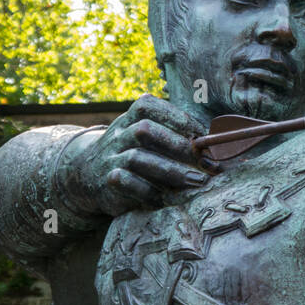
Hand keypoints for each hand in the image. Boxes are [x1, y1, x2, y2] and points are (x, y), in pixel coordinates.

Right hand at [58, 94, 213, 216]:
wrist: (85, 174)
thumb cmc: (134, 152)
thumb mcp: (148, 137)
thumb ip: (175, 133)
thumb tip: (219, 139)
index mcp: (130, 117)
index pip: (148, 106)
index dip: (178, 118)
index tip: (204, 134)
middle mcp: (118, 134)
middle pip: (145, 130)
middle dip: (179, 145)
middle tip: (207, 161)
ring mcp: (110, 157)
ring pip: (137, 158)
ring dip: (171, 170)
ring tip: (198, 181)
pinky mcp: (106, 181)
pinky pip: (125, 182)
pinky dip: (148, 190)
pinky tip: (167, 198)